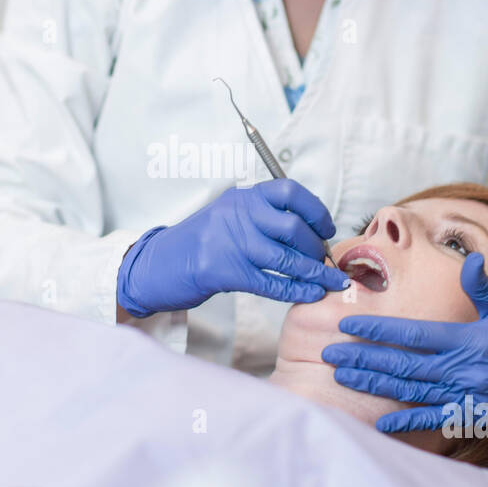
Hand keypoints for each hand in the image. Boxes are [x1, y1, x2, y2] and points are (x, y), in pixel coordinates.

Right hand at [117, 180, 347, 316]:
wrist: (157, 265)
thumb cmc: (199, 244)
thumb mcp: (228, 217)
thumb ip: (261, 217)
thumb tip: (308, 231)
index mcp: (241, 197)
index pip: (289, 191)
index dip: (316, 210)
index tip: (327, 229)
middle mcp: (237, 214)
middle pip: (293, 226)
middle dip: (316, 248)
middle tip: (324, 262)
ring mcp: (229, 242)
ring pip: (286, 258)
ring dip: (314, 273)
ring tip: (331, 283)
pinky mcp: (223, 271)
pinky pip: (270, 282)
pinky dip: (295, 291)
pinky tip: (310, 295)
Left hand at [320, 252, 487, 432]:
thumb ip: (483, 284)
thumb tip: (468, 260)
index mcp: (469, 339)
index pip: (412, 333)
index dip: (377, 330)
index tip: (347, 325)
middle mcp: (465, 370)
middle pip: (402, 364)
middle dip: (363, 358)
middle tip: (327, 353)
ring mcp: (469, 396)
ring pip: (411, 391)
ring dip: (375, 384)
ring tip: (342, 377)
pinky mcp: (476, 415)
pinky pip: (436, 421)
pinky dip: (408, 422)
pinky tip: (381, 422)